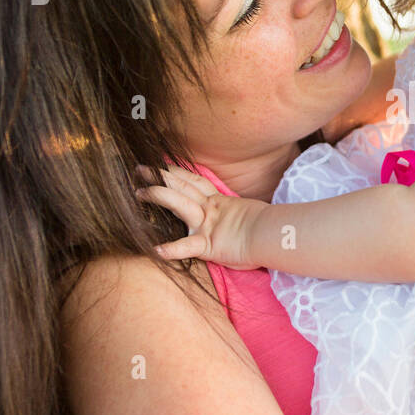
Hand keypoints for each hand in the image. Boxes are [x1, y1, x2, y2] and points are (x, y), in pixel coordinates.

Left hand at [135, 165, 266, 269]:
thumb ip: (234, 212)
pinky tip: (155, 250)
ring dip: (159, 197)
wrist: (275, 236)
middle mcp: (210, 210)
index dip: (177, 172)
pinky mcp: (209, 245)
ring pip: (180, 206)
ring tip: (139, 192)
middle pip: (182, 188)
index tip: (162, 164)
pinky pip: (187, 247)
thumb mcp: (247, 212)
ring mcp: (208, 226)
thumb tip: (235, 214)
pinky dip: (171, 249)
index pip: (194, 182)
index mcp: (219, 202)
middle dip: (160, 177)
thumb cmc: (267, 227)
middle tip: (140, 168)